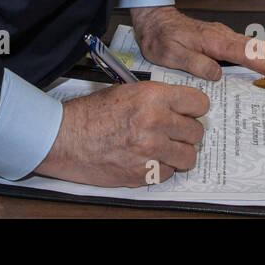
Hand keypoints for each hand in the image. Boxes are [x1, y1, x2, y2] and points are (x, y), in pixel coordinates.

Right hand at [33, 81, 208, 186]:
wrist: (66, 138)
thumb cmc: (90, 115)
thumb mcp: (126, 92)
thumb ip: (156, 99)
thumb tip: (179, 108)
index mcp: (153, 96)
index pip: (199, 103)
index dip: (194, 109)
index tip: (189, 113)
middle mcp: (156, 122)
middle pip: (196, 132)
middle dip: (186, 133)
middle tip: (173, 133)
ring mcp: (151, 149)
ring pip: (188, 156)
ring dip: (178, 154)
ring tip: (162, 148)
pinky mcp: (144, 173)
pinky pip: (169, 173)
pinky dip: (161, 168)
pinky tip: (145, 159)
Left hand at [130, 5, 264, 84]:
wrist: (152, 18)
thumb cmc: (159, 36)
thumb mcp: (170, 54)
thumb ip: (194, 63)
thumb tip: (217, 73)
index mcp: (213, 41)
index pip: (246, 55)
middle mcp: (220, 35)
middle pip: (255, 47)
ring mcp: (220, 35)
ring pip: (250, 44)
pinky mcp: (217, 37)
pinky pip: (241, 45)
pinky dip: (255, 52)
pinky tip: (258, 60)